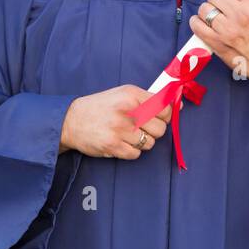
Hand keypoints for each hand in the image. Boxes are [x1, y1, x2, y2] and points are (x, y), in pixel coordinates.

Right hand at [59, 85, 173, 158]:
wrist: (71, 120)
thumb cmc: (100, 107)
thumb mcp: (122, 94)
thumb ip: (149, 98)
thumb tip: (178, 104)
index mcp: (131, 95)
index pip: (165, 108)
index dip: (166, 116)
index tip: (159, 117)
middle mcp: (127, 111)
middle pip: (160, 129)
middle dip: (153, 131)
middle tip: (140, 128)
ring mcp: (120, 130)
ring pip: (150, 143)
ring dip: (142, 142)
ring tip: (128, 135)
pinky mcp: (113, 146)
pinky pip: (136, 154)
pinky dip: (131, 151)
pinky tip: (121, 143)